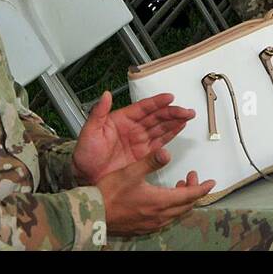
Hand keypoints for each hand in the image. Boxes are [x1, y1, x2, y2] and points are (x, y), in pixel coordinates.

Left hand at [72, 91, 195, 184]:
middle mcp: (132, 129)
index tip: (169, 98)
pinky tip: (179, 128)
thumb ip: (98, 113)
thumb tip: (106, 95)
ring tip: (188, 116)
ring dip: (175, 122)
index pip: (143, 108)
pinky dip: (171, 135)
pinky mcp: (143, 155)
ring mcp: (138, 141)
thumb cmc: (84, 155)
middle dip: (172, 112)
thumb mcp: (89, 132)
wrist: (86, 178)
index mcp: (121, 120)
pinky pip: (160, 142)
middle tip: (186, 110)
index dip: (157, 102)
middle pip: (156, 117)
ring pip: (161, 128)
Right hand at [97, 148, 214, 236]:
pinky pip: (165, 219)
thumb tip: (167, 152)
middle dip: (193, 191)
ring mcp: (152, 223)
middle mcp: (159, 215)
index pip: (190, 196)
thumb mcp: (131, 172)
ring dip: (182, 200)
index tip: (211, 182)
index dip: (202, 188)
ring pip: (176, 213)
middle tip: (192, 178)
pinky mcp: (143, 227)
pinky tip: (163, 200)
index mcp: (160, 201)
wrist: (93, 214)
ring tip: (179, 186)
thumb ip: (151, 161)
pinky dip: (171, 208)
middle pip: (186, 206)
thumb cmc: (109, 193)